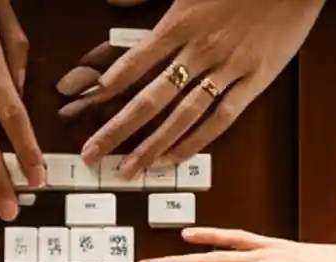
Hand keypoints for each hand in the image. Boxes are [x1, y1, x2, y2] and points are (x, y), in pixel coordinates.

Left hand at [59, 0, 323, 174]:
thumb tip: (112, 1)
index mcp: (180, 23)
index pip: (133, 63)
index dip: (105, 89)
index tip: (79, 110)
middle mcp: (200, 50)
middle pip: (150, 98)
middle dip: (117, 130)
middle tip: (92, 156)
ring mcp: (228, 68)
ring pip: (182, 116)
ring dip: (152, 146)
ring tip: (128, 170)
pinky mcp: (256, 79)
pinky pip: (222, 117)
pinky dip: (196, 140)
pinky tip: (174, 159)